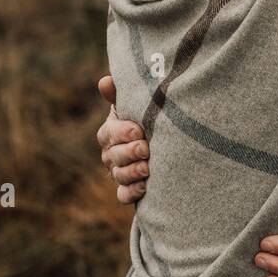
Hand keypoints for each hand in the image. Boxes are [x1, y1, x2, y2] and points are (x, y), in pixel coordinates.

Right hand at [97, 75, 149, 203]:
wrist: (171, 144)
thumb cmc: (152, 118)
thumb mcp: (139, 104)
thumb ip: (123, 93)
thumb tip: (106, 81)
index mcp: (111, 131)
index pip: (109, 133)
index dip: (122, 132)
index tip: (139, 130)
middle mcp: (112, 153)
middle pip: (113, 156)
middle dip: (129, 153)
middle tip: (146, 149)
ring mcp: (120, 173)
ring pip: (118, 176)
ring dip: (132, 173)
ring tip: (147, 168)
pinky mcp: (130, 190)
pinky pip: (124, 195)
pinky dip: (131, 192)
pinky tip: (145, 187)